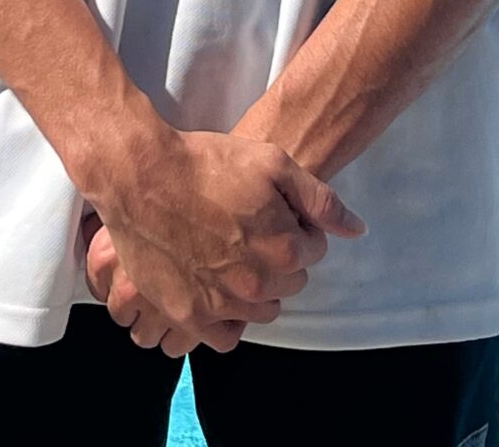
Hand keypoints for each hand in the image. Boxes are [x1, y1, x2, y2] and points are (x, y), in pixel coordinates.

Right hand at [81, 130, 364, 353]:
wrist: (141, 175)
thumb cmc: (207, 163)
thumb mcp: (273, 163)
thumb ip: (320, 200)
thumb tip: (357, 229)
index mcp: (286, 250)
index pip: (312, 251)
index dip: (294, 226)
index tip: (272, 210)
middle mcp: (258, 286)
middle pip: (288, 282)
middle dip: (277, 258)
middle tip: (248, 227)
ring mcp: (222, 305)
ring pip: (259, 310)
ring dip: (253, 287)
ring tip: (228, 251)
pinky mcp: (188, 315)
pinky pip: (224, 335)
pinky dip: (226, 317)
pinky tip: (216, 286)